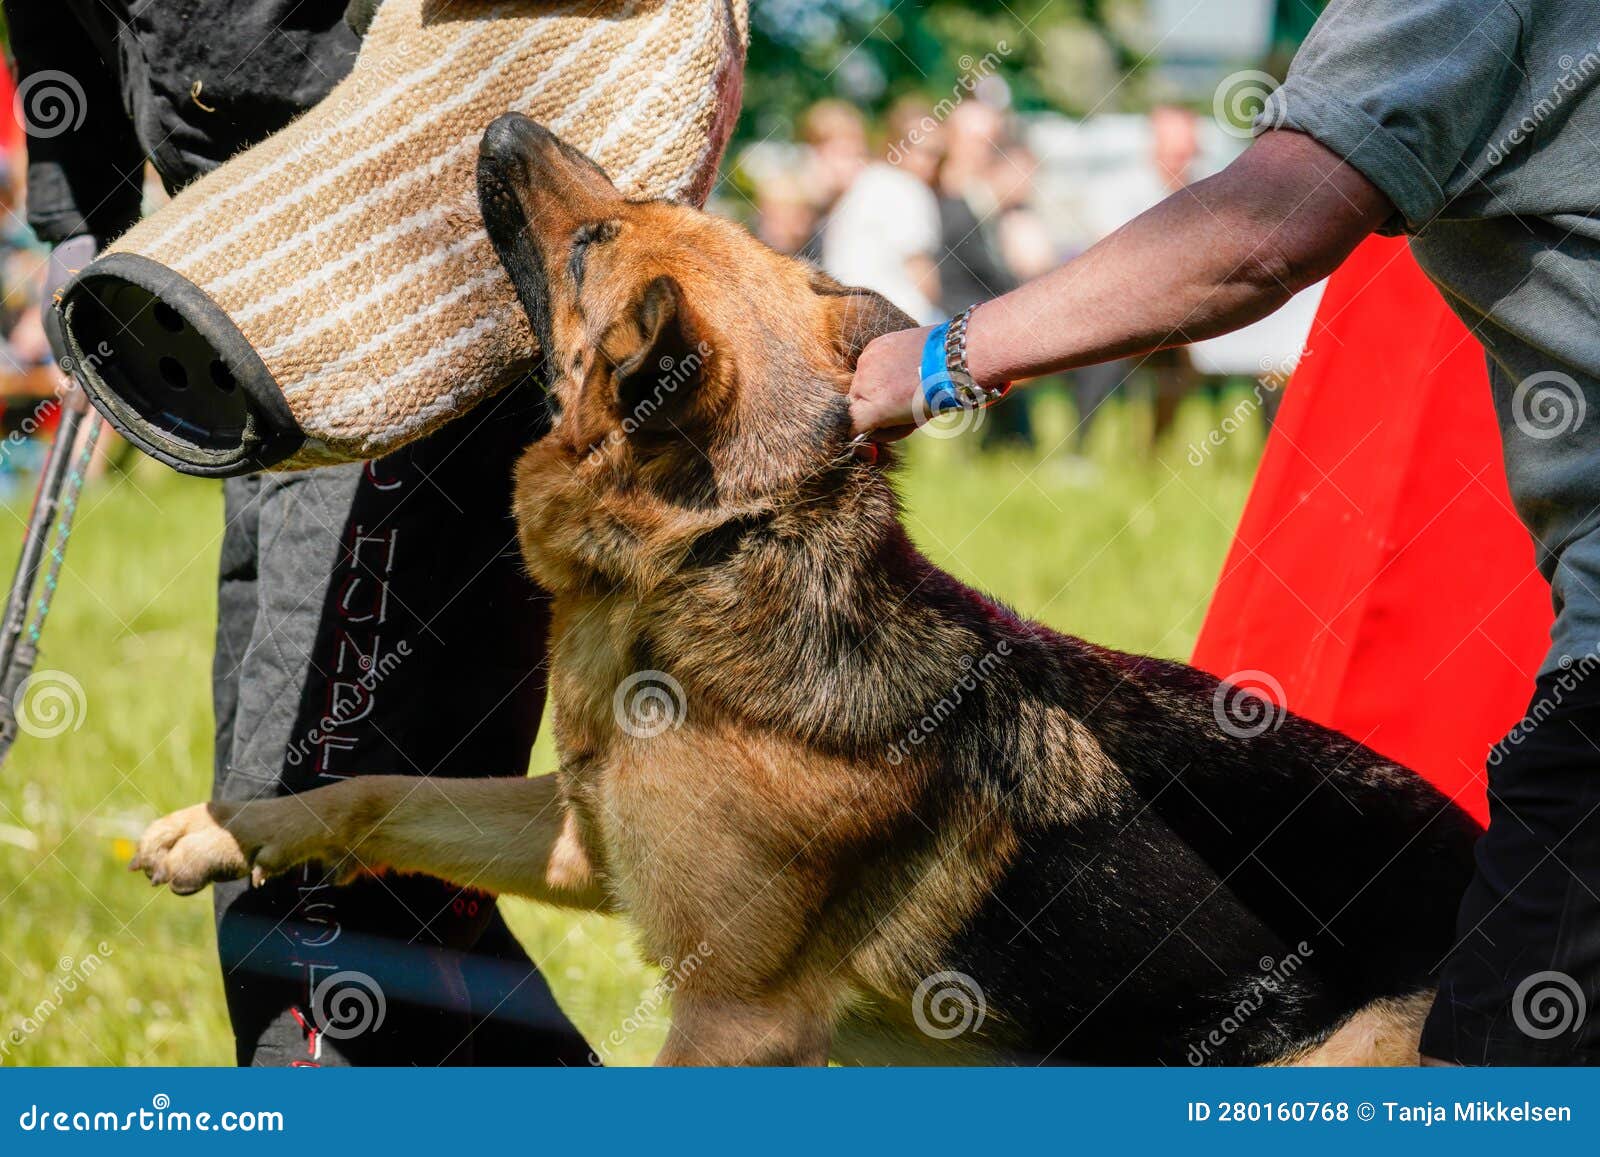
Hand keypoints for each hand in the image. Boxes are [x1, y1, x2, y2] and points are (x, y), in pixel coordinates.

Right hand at [847, 324, 929, 441]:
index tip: (868, 441)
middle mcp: (863, 384)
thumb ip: (885, 429)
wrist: (953, 358)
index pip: (851, 426)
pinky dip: (879, 369)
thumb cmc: (936, 395)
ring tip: (901, 385)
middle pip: (854, 402)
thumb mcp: (909, 422)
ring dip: (874, 387)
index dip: (859, 434)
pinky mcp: (874, 345)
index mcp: (873, 409)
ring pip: (860, 381)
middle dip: (869, 409)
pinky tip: (899, 368)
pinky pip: (869, 363)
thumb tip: (871, 433)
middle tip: (894, 408)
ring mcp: (867, 361)